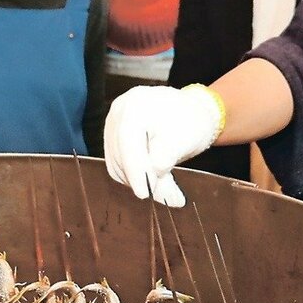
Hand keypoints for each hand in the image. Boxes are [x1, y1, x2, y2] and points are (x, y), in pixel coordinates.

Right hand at [104, 84, 223, 206]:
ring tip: (169, 189)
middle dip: (144, 180)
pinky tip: (155, 179)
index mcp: (136, 105)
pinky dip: (136, 177)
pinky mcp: (112, 139)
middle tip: (171, 197)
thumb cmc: (189, 122)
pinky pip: (118, 165)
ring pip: (118, 164)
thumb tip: (153, 176)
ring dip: (142, 181)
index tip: (144, 193)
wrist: (188, 114)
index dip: (135, 169)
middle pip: (121, 155)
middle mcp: (119, 112)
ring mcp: (113, 125)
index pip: (128, 141)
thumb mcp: (184, 138)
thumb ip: (166, 155)